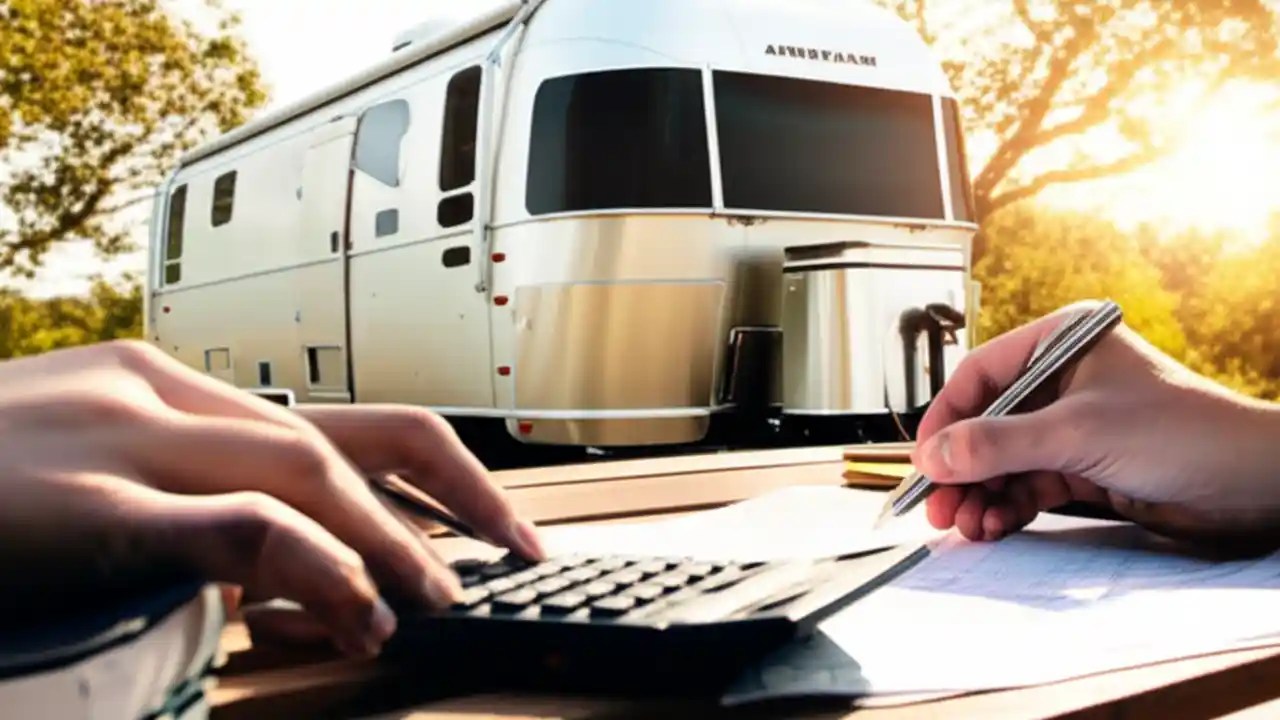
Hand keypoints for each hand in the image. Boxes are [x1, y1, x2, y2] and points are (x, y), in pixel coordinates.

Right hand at [0, 340, 543, 656]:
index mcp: (167, 386)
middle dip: (456, 496)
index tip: (487, 524)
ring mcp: (122, 441)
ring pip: (313, 471)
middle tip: (513, 555)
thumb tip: (279, 562)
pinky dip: (318, 569)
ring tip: (444, 600)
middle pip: (360, 431)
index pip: (341, 416)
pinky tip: (358, 615)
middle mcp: (161, 395)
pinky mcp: (85, 506)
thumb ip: (181, 501)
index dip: (435, 470)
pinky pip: (237, 528)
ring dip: (398, 542)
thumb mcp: (84, 476)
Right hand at [911, 301, 1279, 546]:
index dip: (945, 419)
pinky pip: (1029, 484)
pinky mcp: (1086, 465)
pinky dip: (1009, 505)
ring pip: (1005, 460)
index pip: (980, 376)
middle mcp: (1063, 380)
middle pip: (986, 423)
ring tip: (968, 524)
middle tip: (938, 506)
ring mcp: (1073, 425)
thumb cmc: (1187, 433)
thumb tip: (934, 456)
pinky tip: (996, 524)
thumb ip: (998, 444)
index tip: (924, 461)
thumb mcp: (1077, 434)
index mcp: (1060, 344)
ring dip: (982, 493)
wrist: (1254, 483)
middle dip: (961, 469)